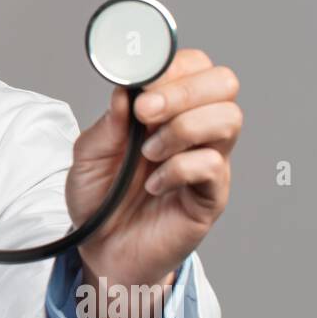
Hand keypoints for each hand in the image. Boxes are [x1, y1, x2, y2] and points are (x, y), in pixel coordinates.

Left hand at [65, 49, 241, 295]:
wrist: (102, 251)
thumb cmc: (101, 199)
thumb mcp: (88, 157)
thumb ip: (106, 125)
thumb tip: (123, 94)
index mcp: (166, 109)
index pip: (193, 66)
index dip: (171, 66)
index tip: (139, 86)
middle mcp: (194, 128)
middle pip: (223, 83)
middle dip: (183, 90)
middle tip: (145, 113)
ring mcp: (208, 160)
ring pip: (228, 119)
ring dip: (183, 128)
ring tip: (148, 152)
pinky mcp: (211, 194)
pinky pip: (212, 166)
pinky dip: (178, 169)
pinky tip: (153, 184)